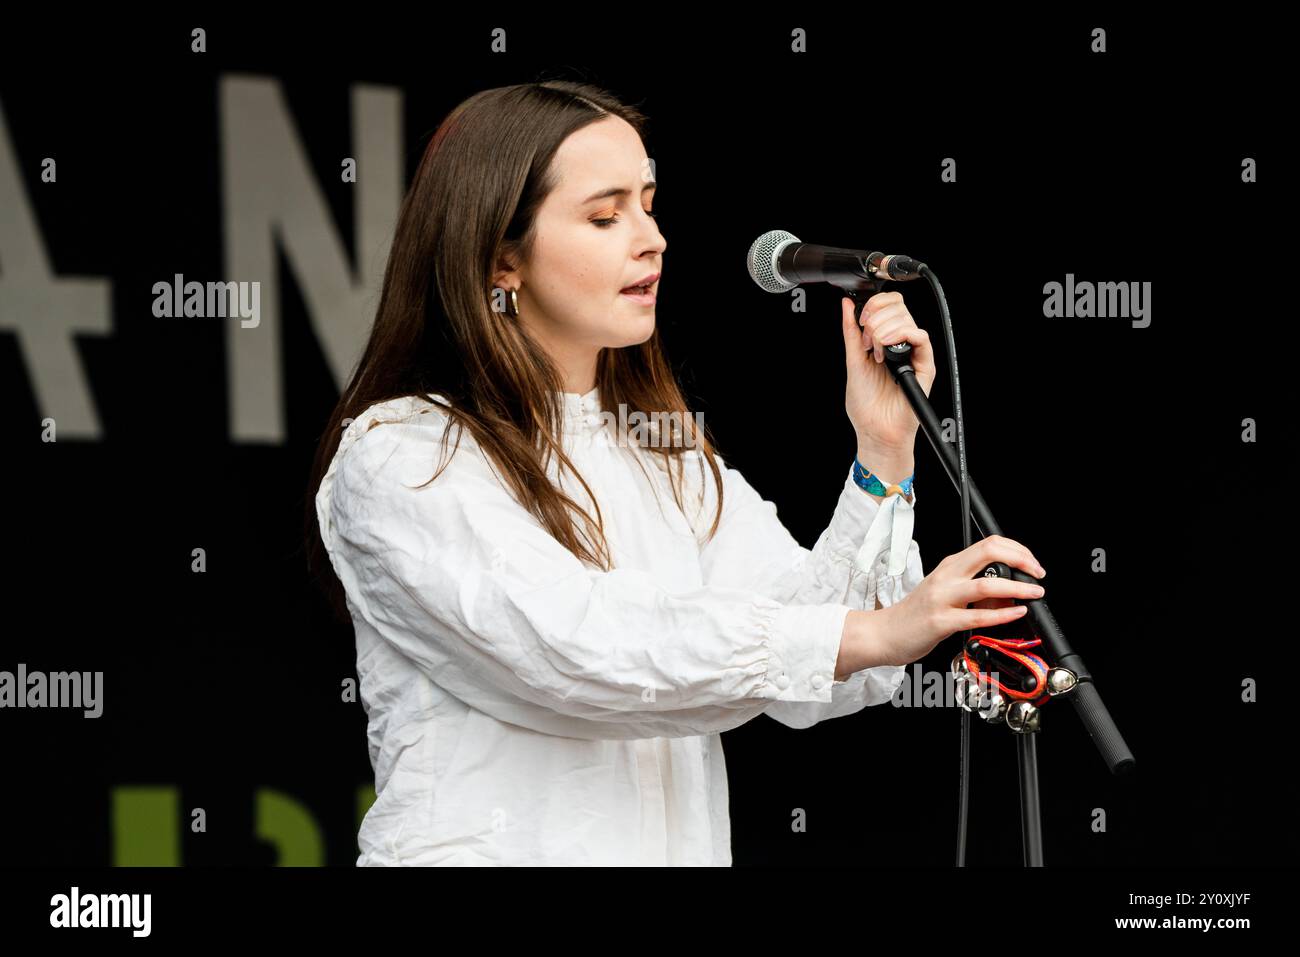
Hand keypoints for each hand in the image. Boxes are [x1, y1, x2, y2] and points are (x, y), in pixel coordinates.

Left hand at [841, 292, 935, 449]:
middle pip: (898, 307)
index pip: (889, 305)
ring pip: (908, 319)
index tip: (861, 319)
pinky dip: (902, 336)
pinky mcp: (924, 367)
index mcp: (884, 341)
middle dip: (876, 318)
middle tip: (866, 342)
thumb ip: (851, 332)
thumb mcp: (853, 361)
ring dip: (884, 331)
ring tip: (875, 354)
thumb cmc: (866, 405)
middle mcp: (900, 344)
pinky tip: (887, 351)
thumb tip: (847, 306)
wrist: (875, 430)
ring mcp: (913, 354)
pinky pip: (922, 338)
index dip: (875, 304)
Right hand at [867, 536, 1045, 667]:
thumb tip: (1008, 592)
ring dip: (1017, 587)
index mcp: (950, 566)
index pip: (989, 544)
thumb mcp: (945, 591)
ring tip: (1034, 593)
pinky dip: (1003, 613)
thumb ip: (974, 588)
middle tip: (1037, 573)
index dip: (1017, 549)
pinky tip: (1016, 613)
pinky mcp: (941, 622)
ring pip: (986, 583)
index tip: (1031, 563)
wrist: (885, 633)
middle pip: (989, 552)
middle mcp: (946, 576)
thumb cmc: (915, 614)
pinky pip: (977, 616)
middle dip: (1021, 559)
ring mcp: (942, 598)